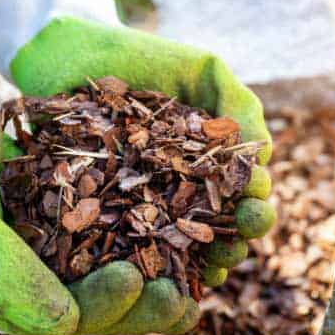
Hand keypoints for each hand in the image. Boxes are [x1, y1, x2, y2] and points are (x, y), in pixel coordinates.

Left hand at [0, 0, 276, 334]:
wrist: (71, 57)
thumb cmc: (143, 61)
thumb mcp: (203, 71)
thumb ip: (240, 105)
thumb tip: (263, 154)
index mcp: (213, 167)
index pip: (244, 197)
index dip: (254, 206)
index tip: (253, 201)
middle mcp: (184, 195)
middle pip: (220, 233)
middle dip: (235, 241)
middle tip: (237, 240)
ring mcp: (145, 211)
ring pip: (182, 252)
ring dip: (201, 265)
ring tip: (209, 268)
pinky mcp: (105, 221)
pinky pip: (131, 254)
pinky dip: (151, 269)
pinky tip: (163, 278)